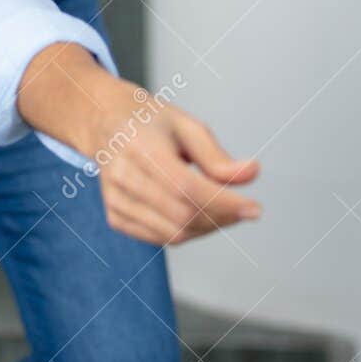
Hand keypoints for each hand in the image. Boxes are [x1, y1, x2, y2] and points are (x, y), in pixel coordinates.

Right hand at [86, 87, 261, 245]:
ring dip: (207, 228)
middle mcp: (122, 176)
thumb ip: (218, 156)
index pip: (187, 188)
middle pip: (182, 215)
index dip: (224, 203)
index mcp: (141, 146)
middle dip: (221, 218)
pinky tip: (197, 213)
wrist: (106, 124)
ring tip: (221, 209)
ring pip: (173, 233)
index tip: (255, 208)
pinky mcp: (115, 216)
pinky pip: (160, 238)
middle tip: (243, 209)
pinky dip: (187, 232)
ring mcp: (115, 200)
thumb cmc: (152, 123)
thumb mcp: (188, 127)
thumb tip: (251, 174)